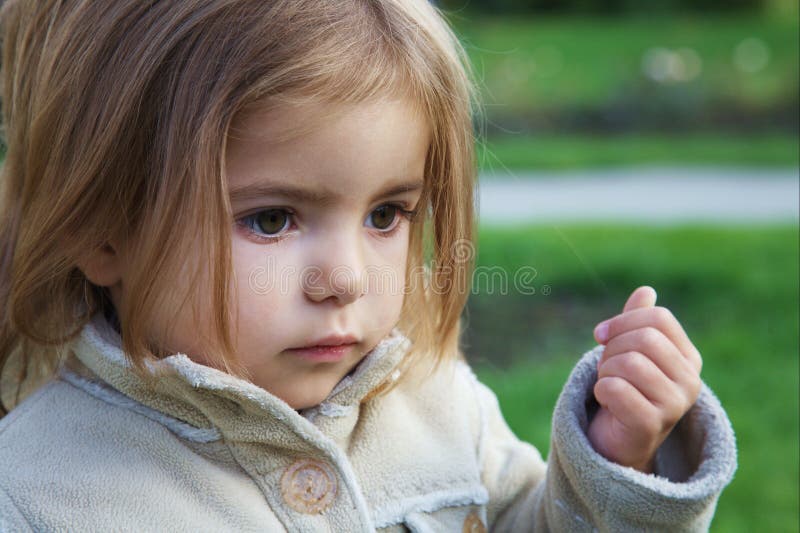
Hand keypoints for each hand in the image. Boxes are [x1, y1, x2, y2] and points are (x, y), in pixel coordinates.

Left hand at [587, 286, 702, 472]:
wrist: (618, 441)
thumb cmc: (625, 390)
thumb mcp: (631, 351)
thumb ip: (638, 321)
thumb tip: (646, 290)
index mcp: (689, 358)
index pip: (659, 318)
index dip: (623, 321)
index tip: (602, 335)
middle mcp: (690, 381)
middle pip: (644, 339)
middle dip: (612, 349)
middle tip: (606, 368)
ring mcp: (675, 405)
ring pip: (629, 363)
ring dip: (605, 371)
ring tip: (609, 386)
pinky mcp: (652, 425)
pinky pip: (615, 389)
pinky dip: (601, 391)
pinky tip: (608, 404)